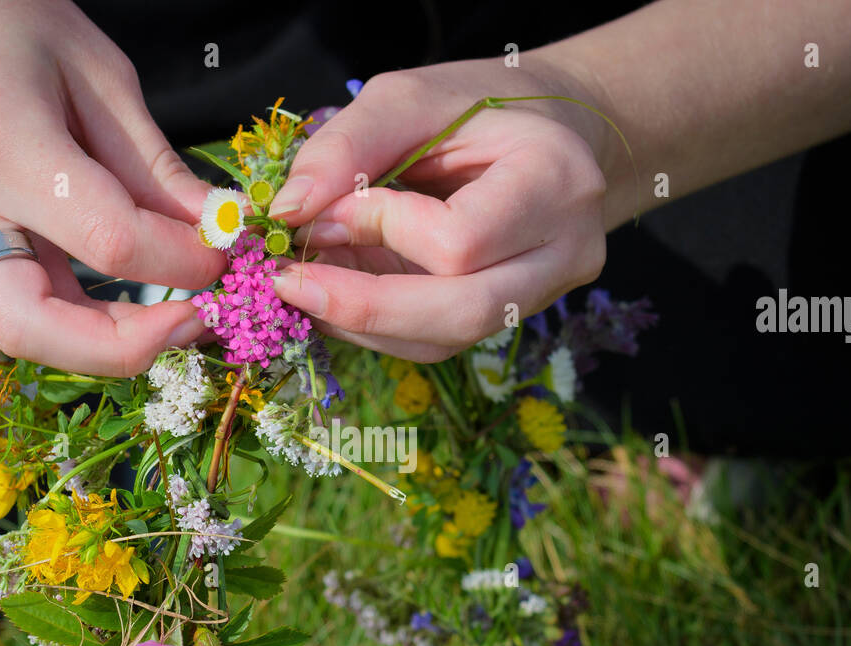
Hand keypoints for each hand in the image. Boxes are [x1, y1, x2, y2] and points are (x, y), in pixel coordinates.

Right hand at [0, 0, 223, 375]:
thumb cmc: (1, 17)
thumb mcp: (98, 71)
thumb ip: (153, 164)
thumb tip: (215, 230)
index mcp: (2, 143)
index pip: (110, 241)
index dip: (183, 260)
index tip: (227, 251)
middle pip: (35, 326)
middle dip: (128, 346)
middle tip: (196, 322)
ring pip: (21, 330)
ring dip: (104, 346)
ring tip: (174, 320)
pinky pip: (20, 304)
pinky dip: (82, 319)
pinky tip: (133, 301)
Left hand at [266, 56, 609, 361]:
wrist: (541, 134)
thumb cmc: (475, 107)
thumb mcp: (408, 98)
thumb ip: (347, 147)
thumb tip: (287, 212)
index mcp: (554, 180)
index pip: (457, 241)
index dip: (374, 229)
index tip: (315, 210)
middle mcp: (564, 250)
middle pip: (462, 312)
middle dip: (362, 305)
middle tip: (286, 282)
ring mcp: (542, 295)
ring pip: (444, 339)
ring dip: (359, 319)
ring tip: (302, 282)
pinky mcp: (506, 318)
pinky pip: (433, 342)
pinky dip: (373, 324)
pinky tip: (335, 293)